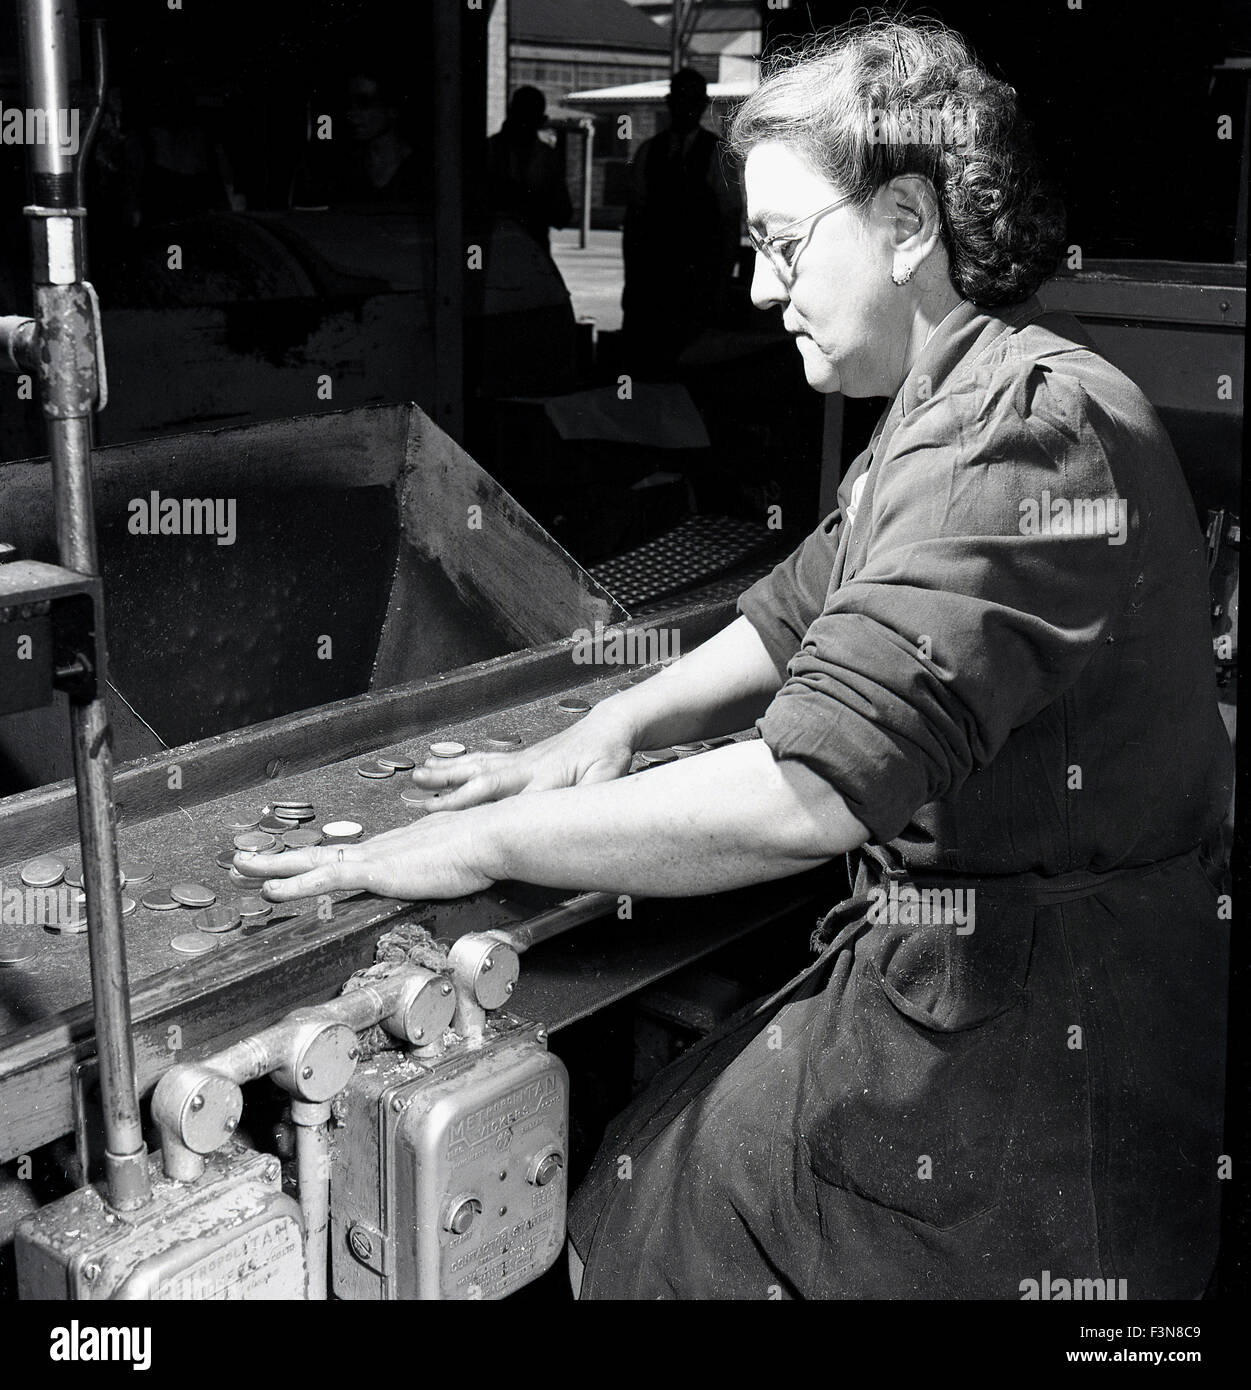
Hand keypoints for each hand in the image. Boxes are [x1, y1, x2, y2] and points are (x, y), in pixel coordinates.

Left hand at [232, 810, 496, 903]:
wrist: (492, 836)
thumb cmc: (487, 847)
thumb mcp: (463, 859)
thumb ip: (452, 865)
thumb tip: (457, 869)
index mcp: (400, 846)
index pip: (350, 855)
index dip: (322, 860)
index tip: (301, 862)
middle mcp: (381, 847)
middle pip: (322, 852)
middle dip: (282, 858)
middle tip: (248, 858)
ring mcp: (377, 857)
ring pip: (313, 862)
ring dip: (275, 867)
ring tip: (243, 867)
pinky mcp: (377, 870)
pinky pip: (327, 878)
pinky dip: (297, 884)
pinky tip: (274, 891)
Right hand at [407, 713, 635, 810]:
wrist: (606, 727)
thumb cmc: (607, 754)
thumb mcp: (607, 778)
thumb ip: (590, 796)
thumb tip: (576, 815)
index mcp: (546, 777)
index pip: (513, 800)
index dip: (487, 814)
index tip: (461, 828)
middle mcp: (526, 767)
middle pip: (484, 782)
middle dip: (453, 795)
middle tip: (423, 806)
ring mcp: (519, 760)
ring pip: (477, 766)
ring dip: (446, 773)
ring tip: (418, 776)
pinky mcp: (518, 757)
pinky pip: (482, 759)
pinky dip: (459, 763)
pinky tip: (440, 763)